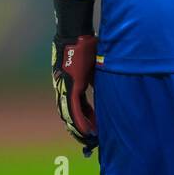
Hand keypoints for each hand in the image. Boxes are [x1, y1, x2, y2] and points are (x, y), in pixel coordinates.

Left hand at [52, 33, 98, 154]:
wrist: (75, 35)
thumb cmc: (86, 45)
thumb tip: (107, 84)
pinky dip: (80, 120)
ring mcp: (66, 88)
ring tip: (88, 139)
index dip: (85, 117)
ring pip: (70, 114)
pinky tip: (87, 131)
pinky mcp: (70, 86)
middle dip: (80, 127)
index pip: (78, 105)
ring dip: (80, 128)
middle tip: (88, 139)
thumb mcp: (93, 65)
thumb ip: (96, 77)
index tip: (93, 126)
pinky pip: (74, 108)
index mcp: (72, 83)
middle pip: (71, 113)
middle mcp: (65, 88)